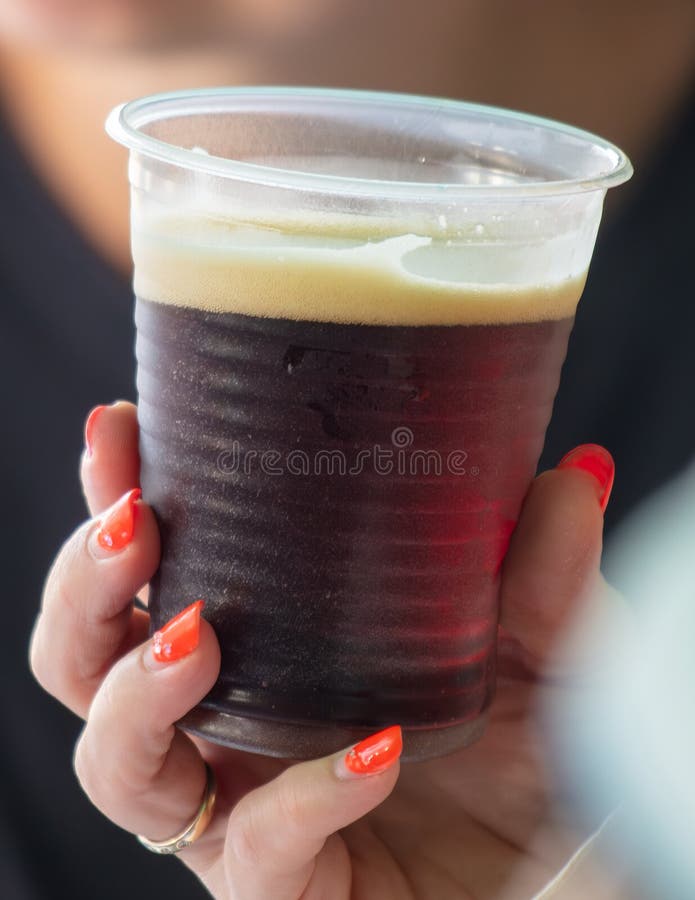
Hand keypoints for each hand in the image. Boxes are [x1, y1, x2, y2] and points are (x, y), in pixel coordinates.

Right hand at [30, 401, 624, 898]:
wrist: (561, 869)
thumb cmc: (528, 751)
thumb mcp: (539, 643)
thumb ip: (546, 569)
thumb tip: (575, 468)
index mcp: (261, 640)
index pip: (154, 564)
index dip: (113, 498)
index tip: (123, 430)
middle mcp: (227, 719)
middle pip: (85, 660)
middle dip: (83, 587)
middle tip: (131, 526)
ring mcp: (241, 807)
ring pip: (116, 763)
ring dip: (136, 690)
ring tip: (195, 633)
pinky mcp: (282, 890)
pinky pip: (256, 851)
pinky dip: (307, 794)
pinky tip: (377, 749)